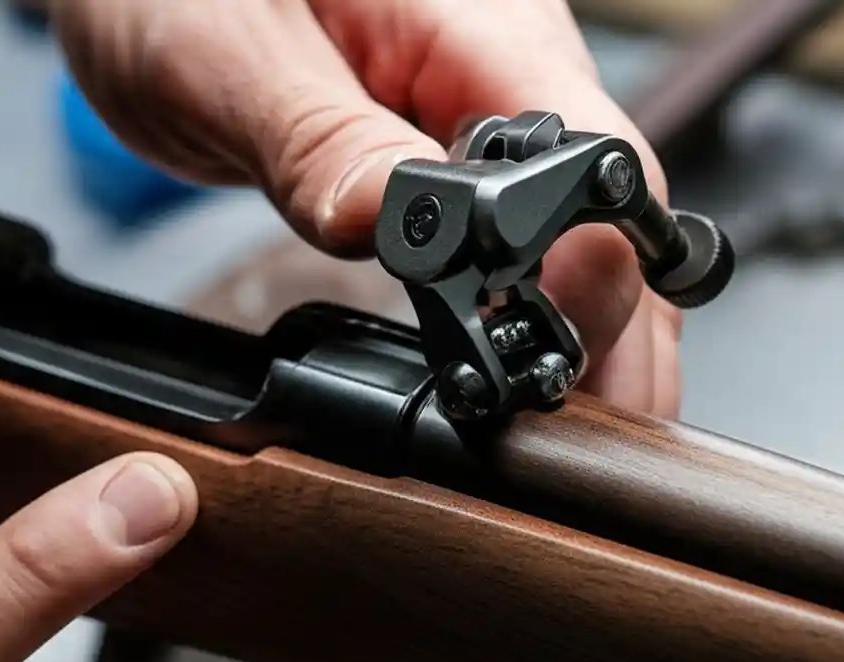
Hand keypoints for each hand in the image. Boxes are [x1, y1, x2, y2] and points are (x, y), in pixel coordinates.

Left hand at [53, 0, 681, 415]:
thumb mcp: (226, 60)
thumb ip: (318, 146)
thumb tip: (393, 224)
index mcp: (479, 23)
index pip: (594, 161)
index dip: (589, 273)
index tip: (534, 352)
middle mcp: (509, 62)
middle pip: (616, 218)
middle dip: (607, 334)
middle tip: (564, 438)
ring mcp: (492, 106)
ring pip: (588, 237)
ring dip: (589, 334)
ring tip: (558, 428)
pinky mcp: (458, 141)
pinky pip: (529, 234)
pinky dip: (539, 309)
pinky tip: (524, 366)